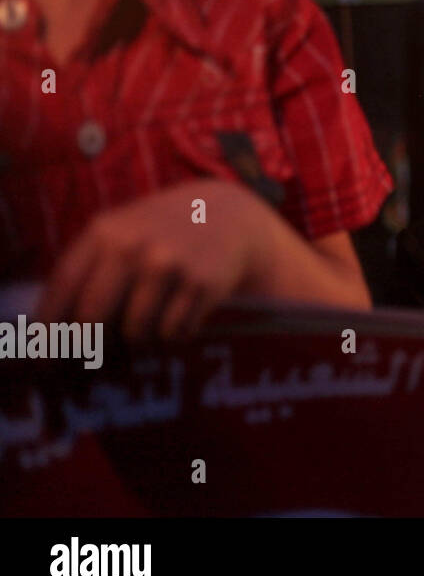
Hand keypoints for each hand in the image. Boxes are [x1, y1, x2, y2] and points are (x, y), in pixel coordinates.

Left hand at [38, 180, 276, 342]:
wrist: (227, 215)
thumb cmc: (161, 232)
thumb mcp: (122, 233)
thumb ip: (90, 268)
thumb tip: (55, 332)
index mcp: (105, 232)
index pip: (63, 286)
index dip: (49, 327)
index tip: (44, 358)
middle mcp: (134, 247)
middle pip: (93, 319)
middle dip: (90, 346)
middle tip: (93, 360)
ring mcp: (170, 266)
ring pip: (136, 332)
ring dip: (139, 339)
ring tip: (148, 324)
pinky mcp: (202, 284)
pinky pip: (174, 333)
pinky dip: (173, 334)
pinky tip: (179, 315)